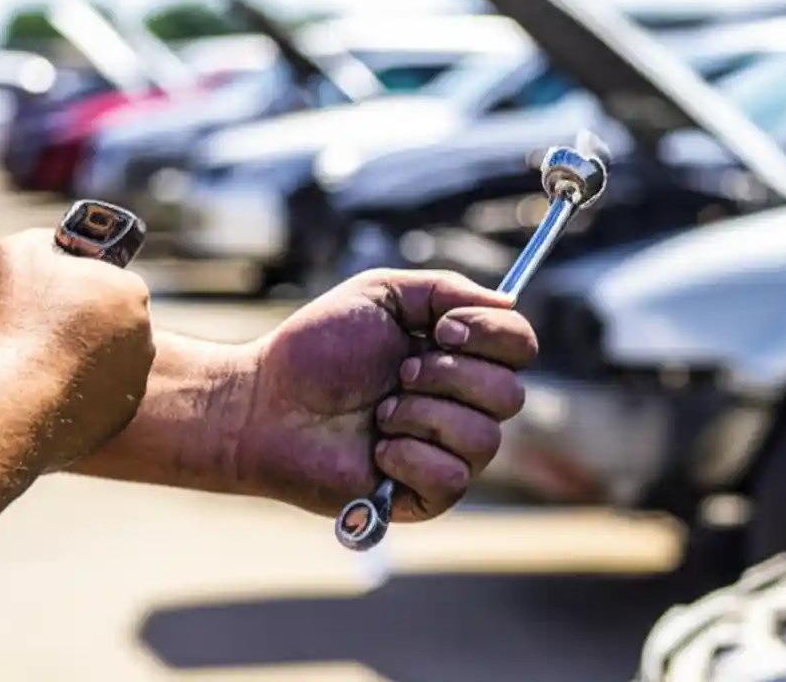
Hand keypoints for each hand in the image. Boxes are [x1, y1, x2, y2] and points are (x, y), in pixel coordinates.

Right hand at [0, 230, 154, 469]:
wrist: (5, 399)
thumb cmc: (9, 318)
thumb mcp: (14, 251)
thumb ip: (45, 243)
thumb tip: (55, 249)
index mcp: (129, 291)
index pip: (105, 280)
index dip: (71, 285)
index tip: (44, 295)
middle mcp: (145, 336)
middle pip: (108, 323)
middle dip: (77, 325)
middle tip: (32, 332)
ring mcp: (135, 381)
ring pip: (103, 364)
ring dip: (75, 362)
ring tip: (30, 367)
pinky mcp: (118, 418)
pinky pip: (94, 400)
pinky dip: (72, 397)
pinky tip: (38, 395)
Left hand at [230, 270, 537, 520]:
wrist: (265, 403)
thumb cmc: (317, 350)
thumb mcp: (381, 294)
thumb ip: (446, 289)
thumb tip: (508, 303)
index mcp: (460, 357)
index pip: (521, 347)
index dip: (493, 337)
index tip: (443, 329)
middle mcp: (463, 405)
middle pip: (510, 395)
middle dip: (448, 376)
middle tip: (398, 373)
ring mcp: (448, 452)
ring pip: (485, 439)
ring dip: (424, 416)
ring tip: (381, 412)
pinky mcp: (426, 496)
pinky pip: (453, 477)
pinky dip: (409, 455)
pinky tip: (376, 449)